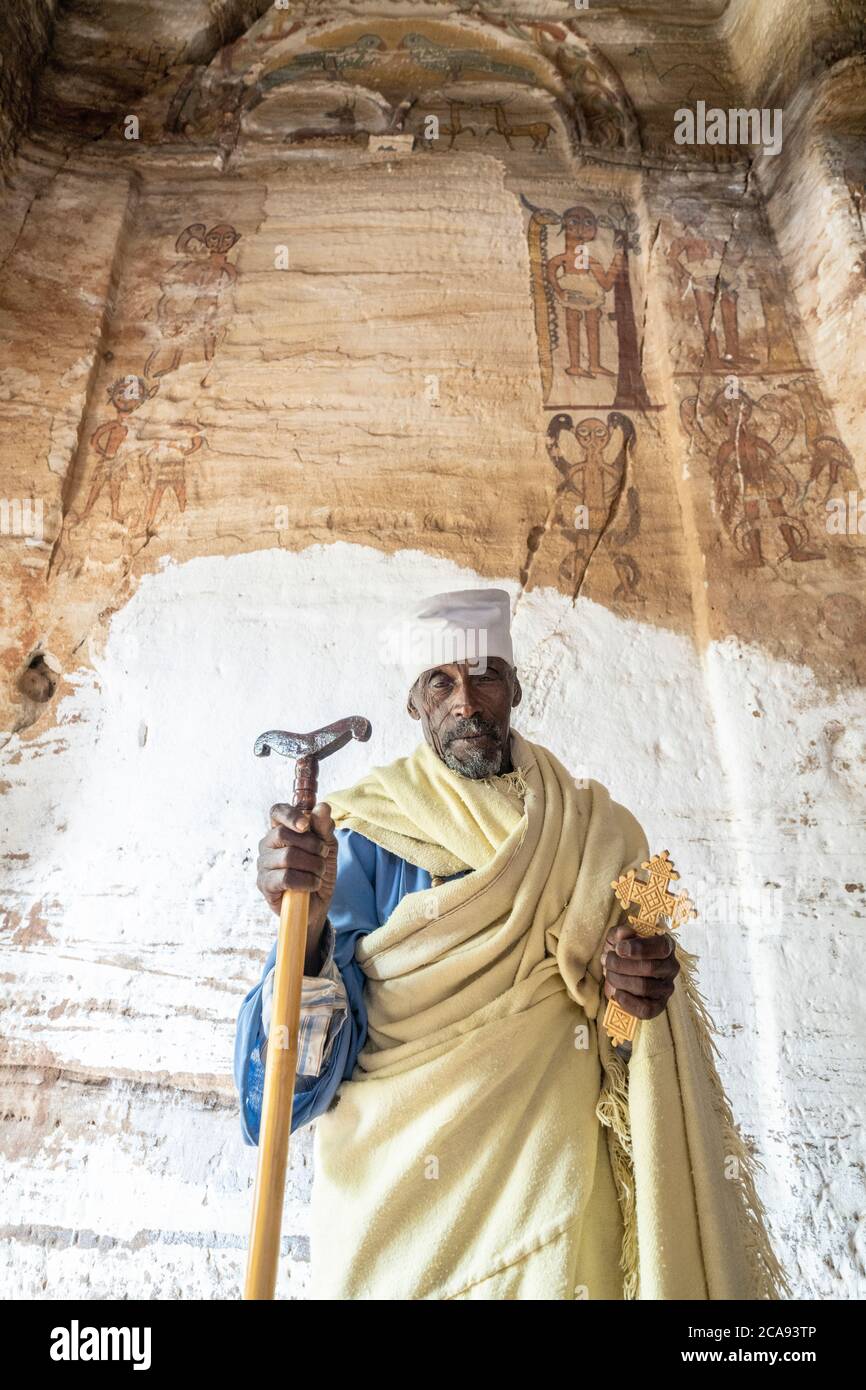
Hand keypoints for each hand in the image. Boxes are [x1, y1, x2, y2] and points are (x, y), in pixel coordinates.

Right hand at [256, 802, 337, 943]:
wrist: (318, 904)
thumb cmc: (318, 871)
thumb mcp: (327, 847)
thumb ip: (324, 827)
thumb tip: (322, 806)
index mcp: (281, 830)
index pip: (277, 812)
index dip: (290, 815)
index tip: (306, 826)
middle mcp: (267, 845)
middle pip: (282, 834)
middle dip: (311, 845)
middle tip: (322, 855)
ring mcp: (263, 865)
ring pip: (287, 857)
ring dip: (312, 865)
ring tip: (319, 873)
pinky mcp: (264, 885)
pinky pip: (286, 878)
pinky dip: (306, 881)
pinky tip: (313, 884)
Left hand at [600, 918, 679, 1020]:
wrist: (622, 971)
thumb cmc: (624, 951)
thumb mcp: (618, 938)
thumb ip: (620, 933)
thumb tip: (624, 933)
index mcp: (666, 945)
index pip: (661, 947)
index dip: (639, 948)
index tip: (619, 948)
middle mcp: (671, 966)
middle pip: (649, 968)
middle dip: (622, 964)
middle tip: (606, 960)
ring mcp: (667, 987)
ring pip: (644, 987)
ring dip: (620, 980)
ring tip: (609, 973)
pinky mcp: (659, 1005)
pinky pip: (646, 1010)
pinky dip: (628, 1002)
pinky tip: (617, 993)